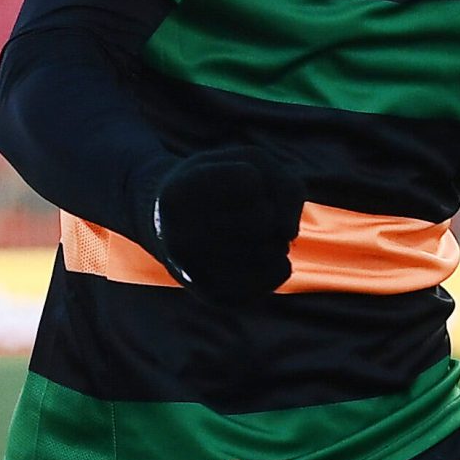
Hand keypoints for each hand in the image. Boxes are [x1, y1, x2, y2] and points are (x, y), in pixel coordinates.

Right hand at [150, 147, 305, 302]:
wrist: (171, 224)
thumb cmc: (219, 185)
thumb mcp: (251, 163)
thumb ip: (284, 185)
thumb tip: (289, 233)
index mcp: (178, 194)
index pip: (249, 179)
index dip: (252, 176)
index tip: (226, 182)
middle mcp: (179, 238)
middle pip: (265, 217)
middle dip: (266, 208)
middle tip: (238, 209)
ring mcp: (195, 273)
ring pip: (276, 248)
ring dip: (273, 235)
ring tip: (243, 232)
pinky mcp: (217, 296)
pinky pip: (278, 274)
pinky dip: (279, 259)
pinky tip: (254, 254)